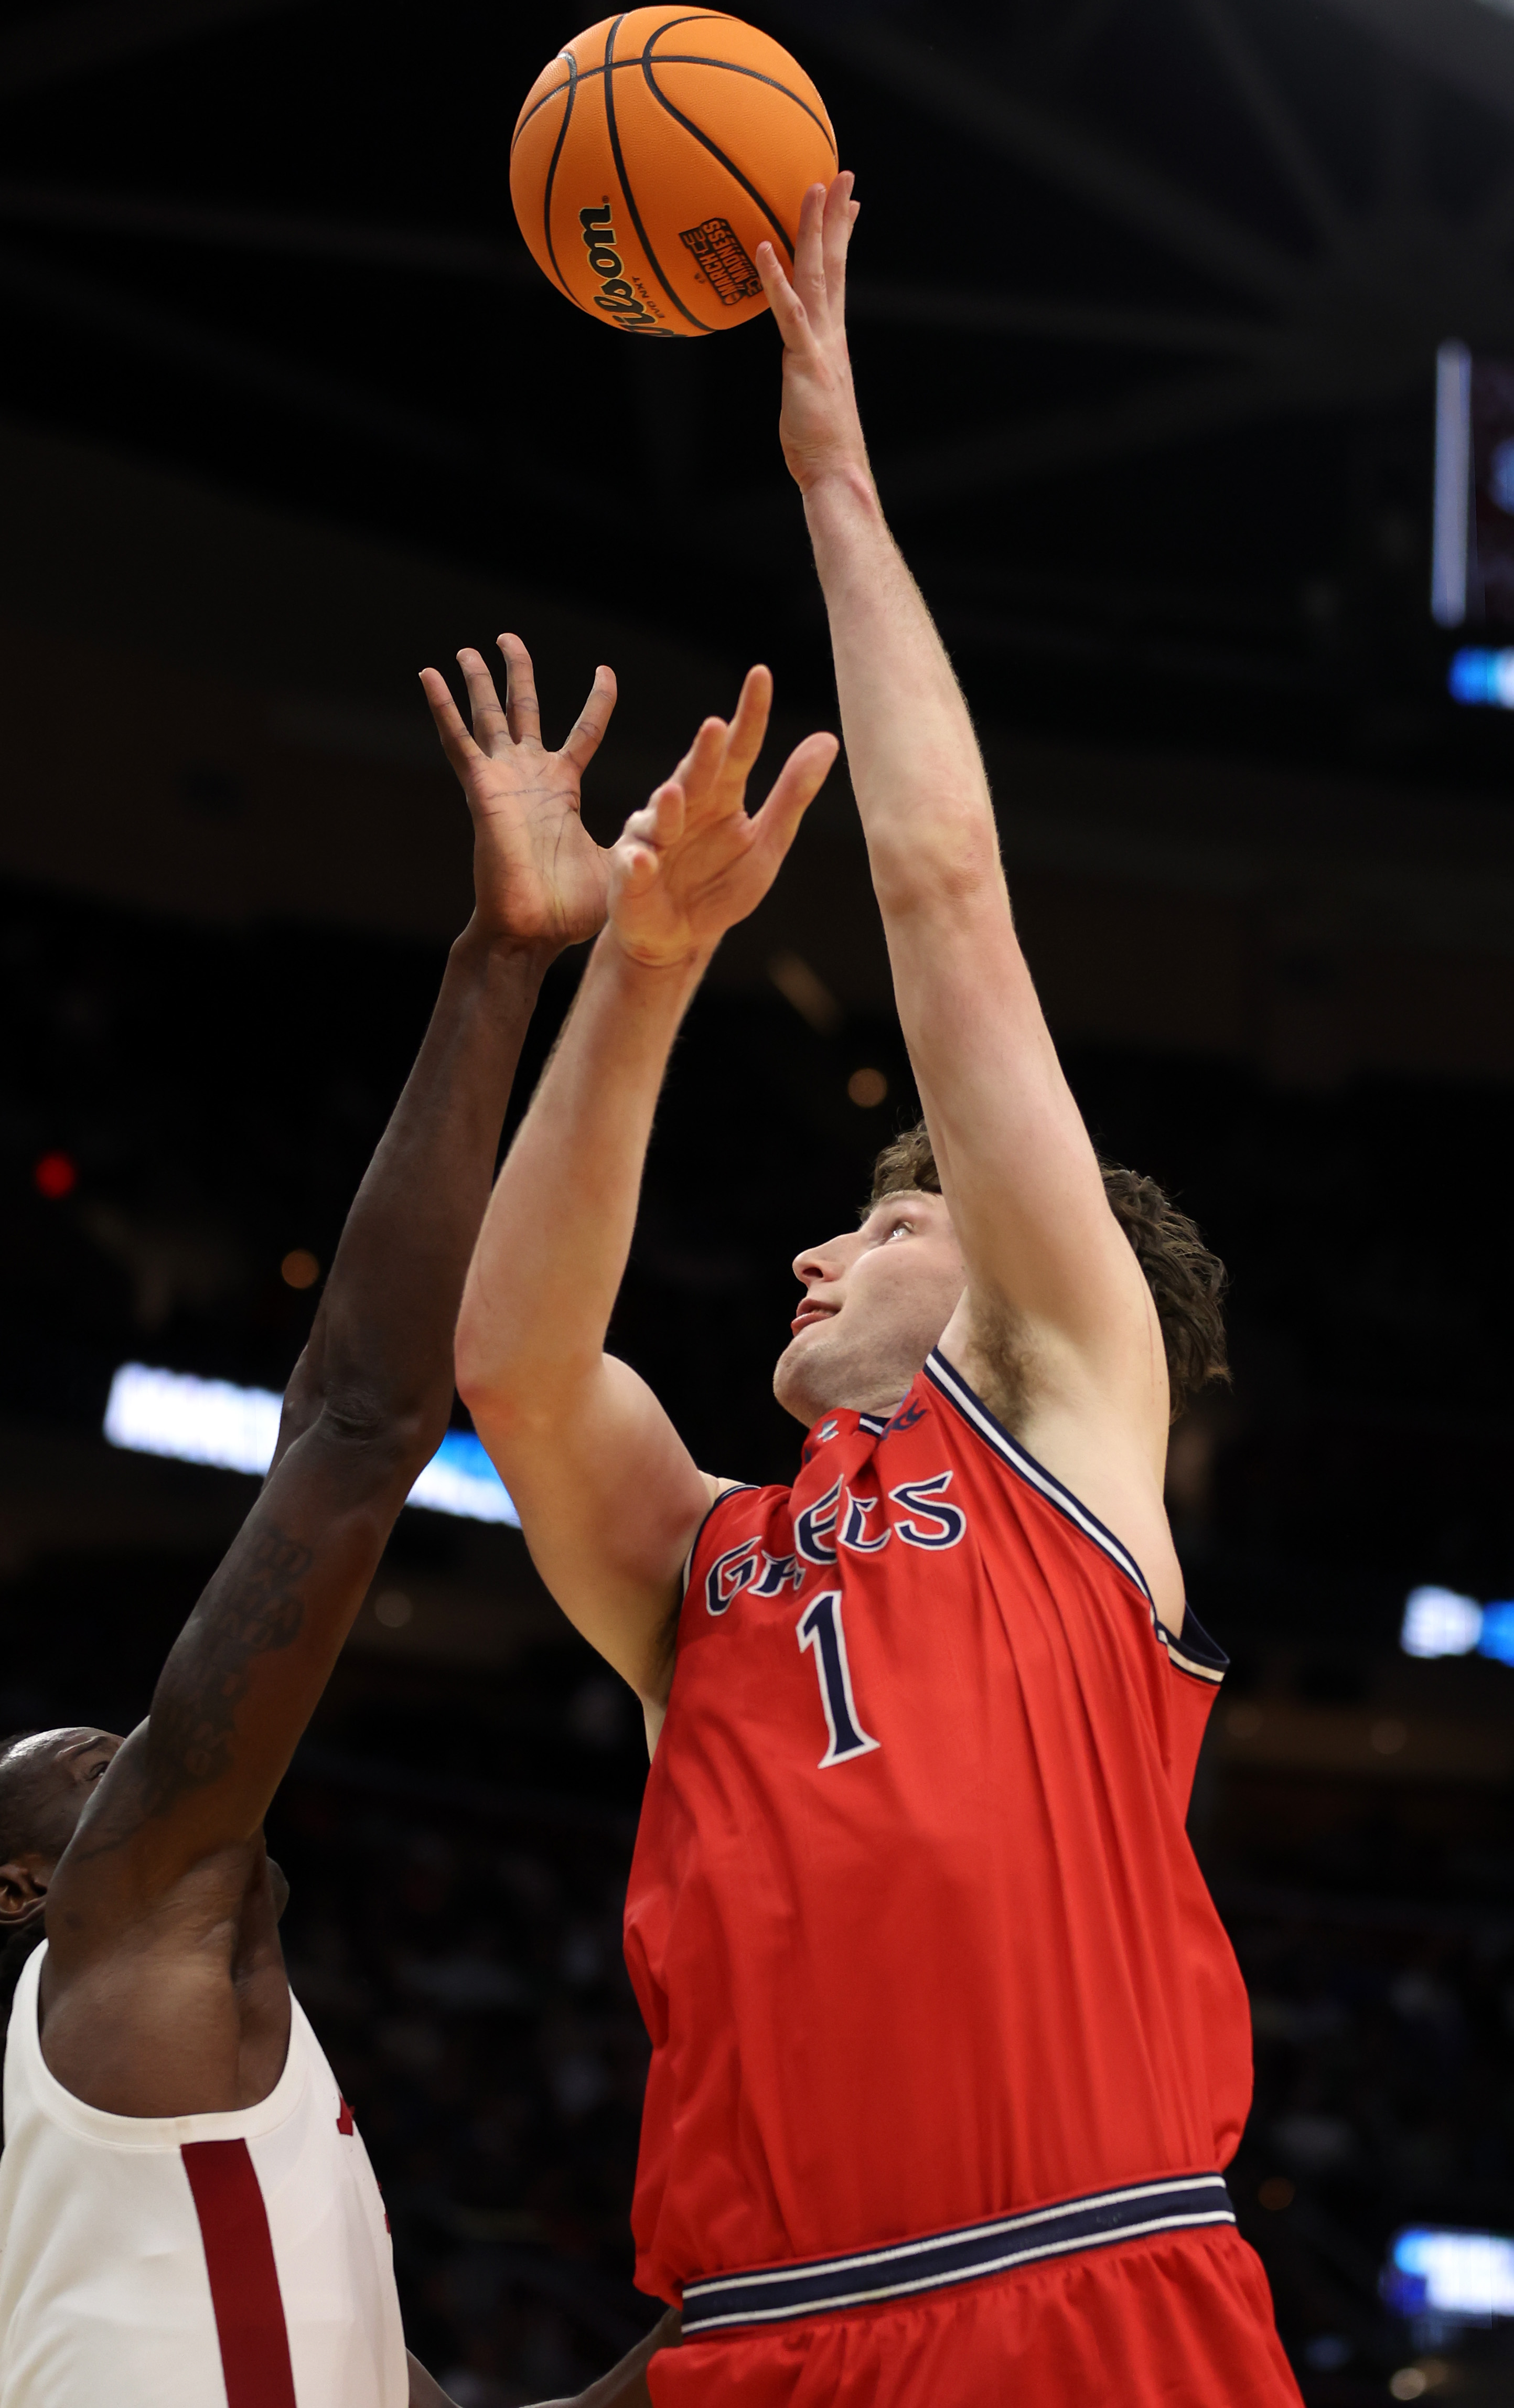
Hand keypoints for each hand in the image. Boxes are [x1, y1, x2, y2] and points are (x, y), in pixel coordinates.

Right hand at [420, 636, 613, 952]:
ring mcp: (503, 780)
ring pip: (488, 715)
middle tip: (507, 639)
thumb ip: (643, 835)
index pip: (584, 732)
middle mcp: (530, 776)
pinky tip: (428, 674)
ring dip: (478, 680)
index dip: (596, 701)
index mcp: (563, 788)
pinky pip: (458, 740)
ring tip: (468, 648)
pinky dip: (442, 706)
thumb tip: (672, 819)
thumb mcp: (620, 860)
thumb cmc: (573, 910)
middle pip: (524, 709)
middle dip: (516, 673)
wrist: (534, 931)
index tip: (604, 671)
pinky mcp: (481, 789)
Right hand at [607, 668, 836, 970]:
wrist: (679, 939)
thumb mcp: (767, 845)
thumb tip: (828, 739)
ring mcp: (652, 839)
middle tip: (716, 726)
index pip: (739, 749)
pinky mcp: (629, 875)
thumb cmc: (719, 886)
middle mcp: (682, 807)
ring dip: (666, 807)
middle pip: (696, 775)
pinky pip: (632, 868)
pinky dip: (636, 865)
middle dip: (703, 753)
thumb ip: (792, 795)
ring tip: (675, 794)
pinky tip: (643, 861)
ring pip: (659, 818)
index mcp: (720, 796)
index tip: (761, 675)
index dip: (750, 715)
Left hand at [756, 172, 866, 495]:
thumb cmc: (819, 445)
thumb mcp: (808, 397)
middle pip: (835, 263)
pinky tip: (764, 247)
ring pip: (817, 274)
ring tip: (812, 187)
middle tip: (841, 174)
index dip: (843, 239)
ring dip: (813, 230)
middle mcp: (830, 333)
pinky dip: (776, 279)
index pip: (839, 278)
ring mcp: (819, 343)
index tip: (849, 206)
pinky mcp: (805, 360)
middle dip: (836, 216)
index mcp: (832, 338)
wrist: (835, 471)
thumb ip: (802, 372)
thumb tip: (796, 367)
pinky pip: (788, 312)